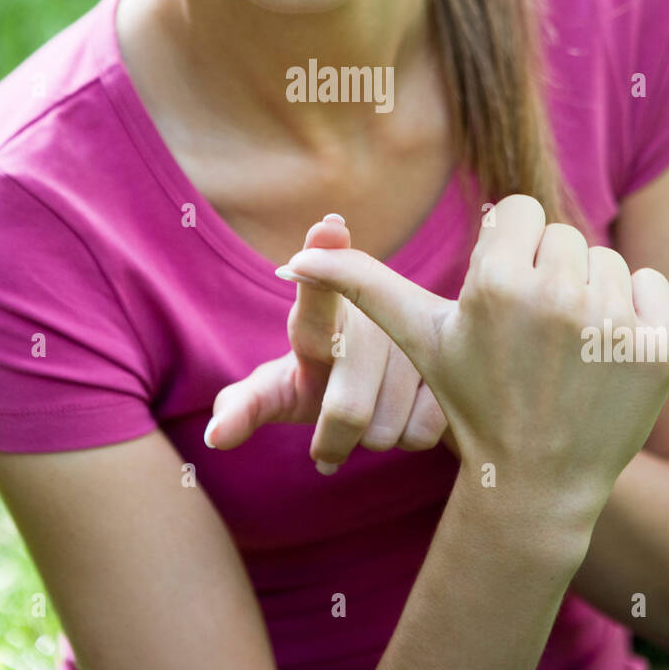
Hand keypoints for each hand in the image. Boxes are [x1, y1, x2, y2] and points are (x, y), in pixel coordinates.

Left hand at [203, 214, 458, 469]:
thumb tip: (215, 435)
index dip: (326, 253)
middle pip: (346, 409)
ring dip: (372, 440)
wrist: (381, 382)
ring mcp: (417, 333)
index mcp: (321, 315)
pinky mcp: (453, 358)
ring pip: (388, 429)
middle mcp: (372, 313)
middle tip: (326, 445)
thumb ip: (247, 405)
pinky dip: (407, 438)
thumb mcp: (281, 389)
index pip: (319, 289)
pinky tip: (403, 417)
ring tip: (369, 418)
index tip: (329, 224)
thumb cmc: (321, 380)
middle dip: (332, 441)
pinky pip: (423, 431)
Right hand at [273, 194, 668, 526]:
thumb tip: (294, 255)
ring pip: (606, 261)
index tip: (501, 300)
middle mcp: (557, 297)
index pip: (517, 212)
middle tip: (532, 333)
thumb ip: (361, 286)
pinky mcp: (662, 348)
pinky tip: (605, 357)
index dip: (507, 253)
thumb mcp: (418, 339)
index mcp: (495, 283)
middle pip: (562, 234)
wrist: (538, 482)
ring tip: (566, 349)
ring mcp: (615, 325)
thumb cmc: (471, 401)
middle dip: (547, 273)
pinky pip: (655, 287)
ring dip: (590, 295)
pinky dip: (637, 316)